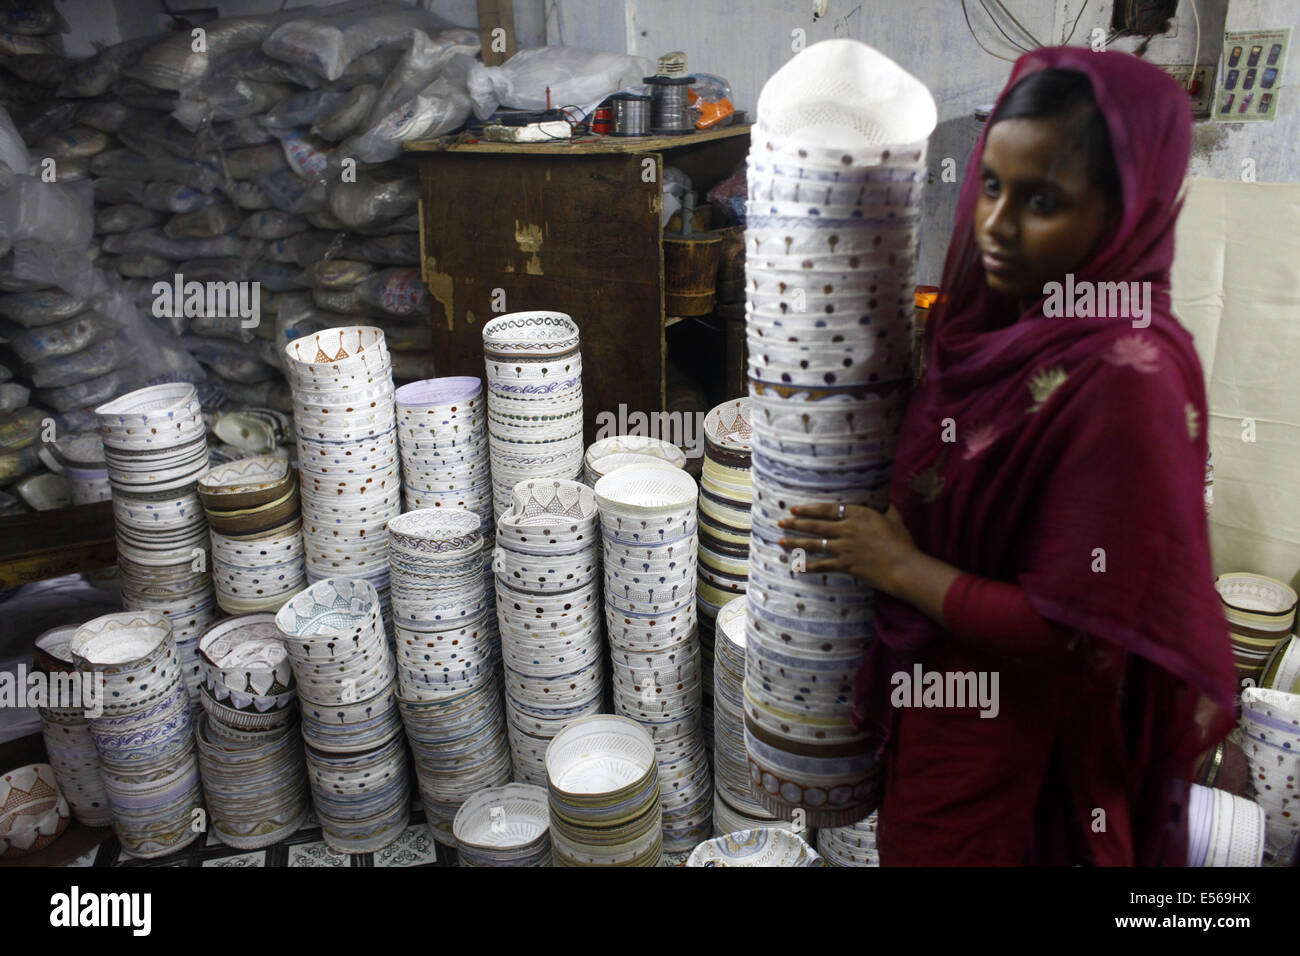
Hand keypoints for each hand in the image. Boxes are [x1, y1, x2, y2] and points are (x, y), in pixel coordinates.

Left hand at [778, 504, 917, 594]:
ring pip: (815, 544)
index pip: (827, 509)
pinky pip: (822, 565)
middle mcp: (846, 529)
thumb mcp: (895, 519)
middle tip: (781, 521)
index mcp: (858, 514)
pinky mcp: (844, 565)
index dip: (809, 509)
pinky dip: (808, 566)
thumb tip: (889, 503)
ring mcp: (844, 547)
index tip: (795, 509)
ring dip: (796, 542)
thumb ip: (888, 510)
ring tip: (781, 540)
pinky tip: (796, 567)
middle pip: (816, 525)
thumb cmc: (902, 542)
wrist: (902, 566)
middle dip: (796, 523)